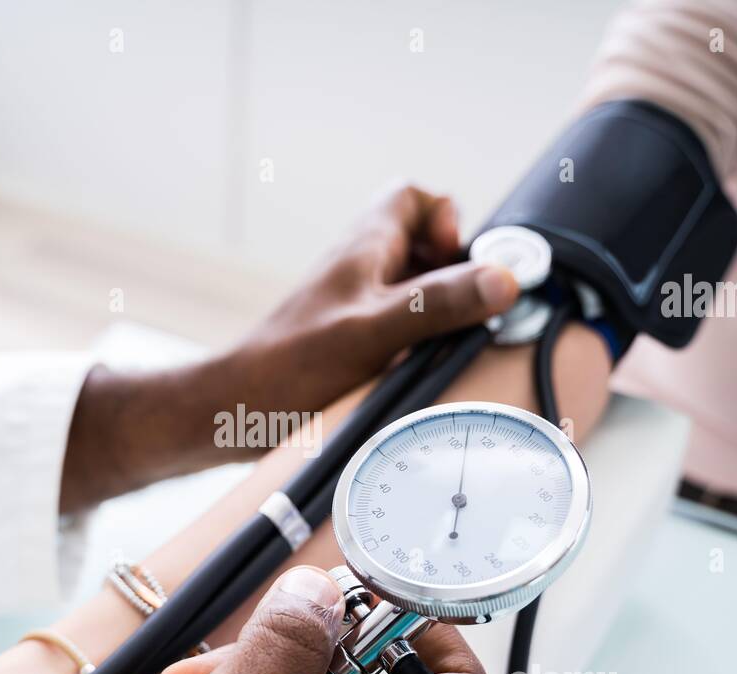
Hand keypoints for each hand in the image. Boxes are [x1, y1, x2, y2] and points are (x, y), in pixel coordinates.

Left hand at [60, 183, 519, 509]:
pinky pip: (398, 326)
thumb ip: (440, 302)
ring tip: (439, 346)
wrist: (233, 412)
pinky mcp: (347, 342)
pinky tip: (415, 373)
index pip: (415, 197)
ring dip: (438, 312)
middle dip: (455, 274)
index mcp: (364, 247)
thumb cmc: (289, 368)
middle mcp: (359, 269)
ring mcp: (353, 306)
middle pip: (425, 246)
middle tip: (461, 312)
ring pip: (414, 289)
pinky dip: (416, 342)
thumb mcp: (376, 330)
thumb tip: (503, 279)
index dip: (447, 220)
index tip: (458, 262)